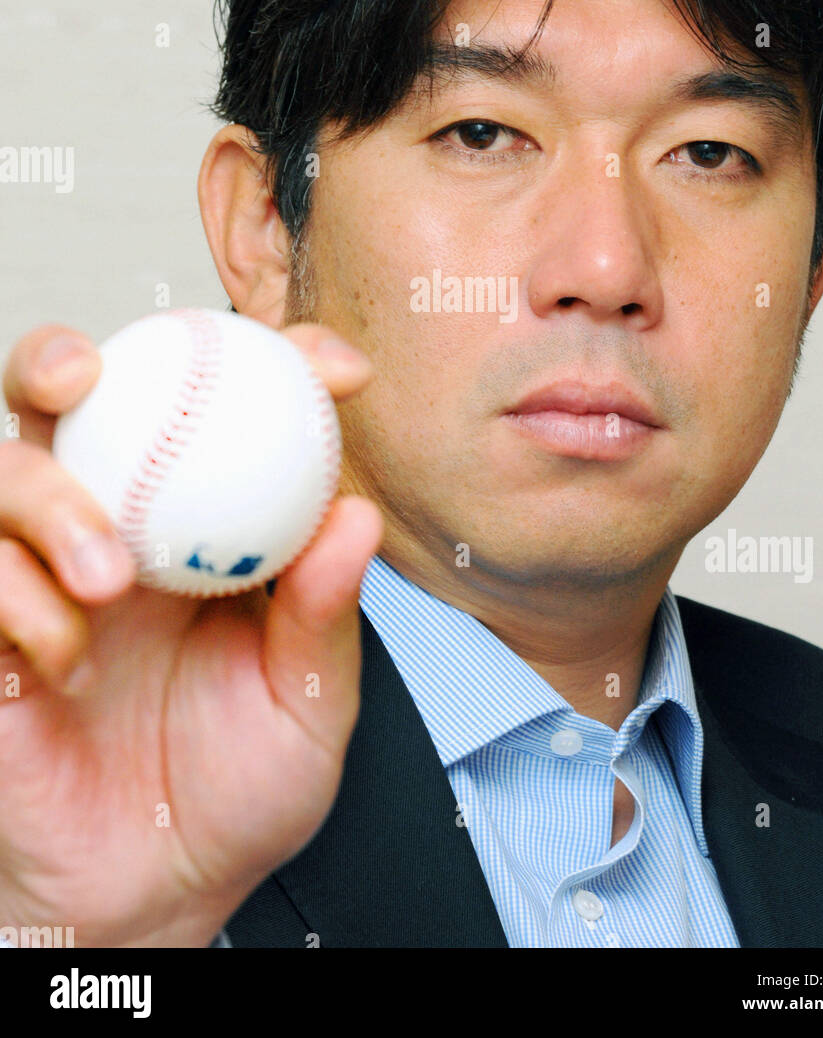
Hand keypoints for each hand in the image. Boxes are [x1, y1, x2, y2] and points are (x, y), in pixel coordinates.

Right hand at [0, 319, 382, 946]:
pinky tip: (63, 667)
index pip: (219, 406)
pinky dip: (14, 603)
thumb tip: (356, 520)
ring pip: (3, 472)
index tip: (331, 366)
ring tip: (106, 580)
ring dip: (46, 501)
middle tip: (87, 377)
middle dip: (62, 361)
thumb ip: (324, 614)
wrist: (158, 894)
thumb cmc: (240, 786)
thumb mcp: (309, 704)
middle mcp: (117, 528)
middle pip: (68, 401)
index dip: (270, 359)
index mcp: (203, 524)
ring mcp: (42, 579)